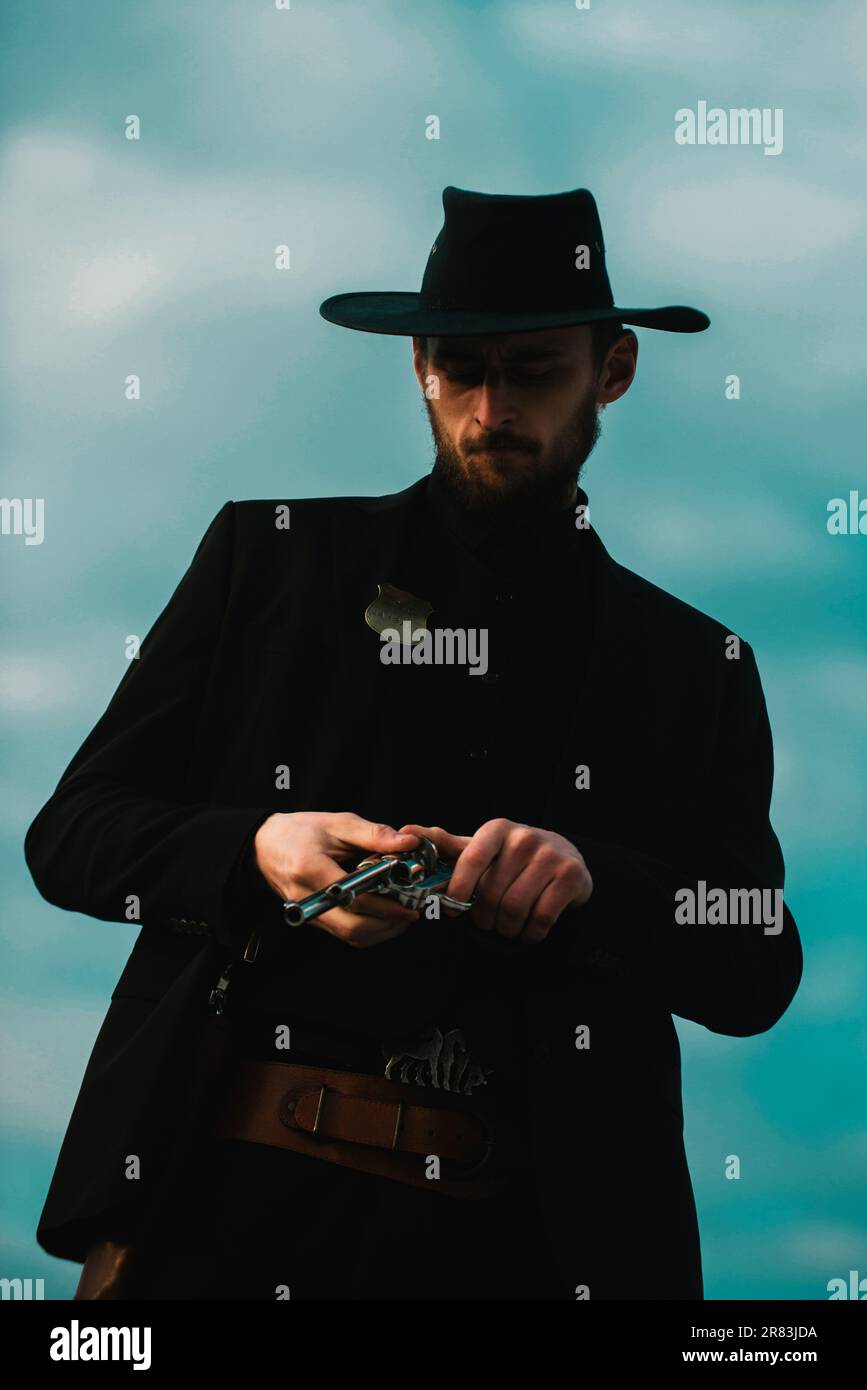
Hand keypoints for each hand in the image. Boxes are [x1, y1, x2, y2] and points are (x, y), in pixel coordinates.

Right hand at [253, 812, 420, 947]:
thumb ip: (374, 834)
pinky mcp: (312, 918)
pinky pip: (342, 933)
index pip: (354, 897)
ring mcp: (308, 912)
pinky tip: (382, 917)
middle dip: (387, 925)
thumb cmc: (299, 830)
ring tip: (401, 916)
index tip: (409, 901)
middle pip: (352, 928)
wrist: (265, 844)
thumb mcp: (338, 823)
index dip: (386, 904)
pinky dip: (367, 931)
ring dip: (380, 932)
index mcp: (312, 869)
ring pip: (349, 936)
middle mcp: (307, 897)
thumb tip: (409, 842)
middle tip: (411, 912)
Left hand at [399, 818, 591, 945]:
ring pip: (515, 908)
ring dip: (506, 928)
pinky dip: (530, 933)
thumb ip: (445, 844)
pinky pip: (542, 918)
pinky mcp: (571, 877)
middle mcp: (525, 838)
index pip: (471, 860)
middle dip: (483, 918)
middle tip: (485, 923)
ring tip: (505, 928)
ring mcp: (550, 856)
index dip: (459, 889)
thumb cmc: (512, 856)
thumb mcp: (480, 847)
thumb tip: (406, 832)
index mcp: (497, 829)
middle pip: (492, 893)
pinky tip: (528, 932)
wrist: (564, 856)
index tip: (451, 909)